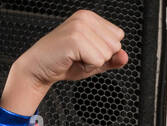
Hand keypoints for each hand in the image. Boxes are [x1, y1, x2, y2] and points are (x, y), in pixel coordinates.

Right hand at [10, 10, 127, 93]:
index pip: (118, 38)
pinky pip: (97, 61)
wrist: (40, 67)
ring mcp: (80, 26)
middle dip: (100, 58)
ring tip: (76, 58)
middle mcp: (85, 17)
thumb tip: (125, 56)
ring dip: (93, 63)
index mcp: (90, 17)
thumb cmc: (65, 62)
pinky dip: (87, 67)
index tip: (86, 52)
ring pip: (107, 54)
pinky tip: (72, 60)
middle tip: (80, 56)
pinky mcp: (75, 39)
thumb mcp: (94, 61)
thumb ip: (112, 59)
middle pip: (115, 46)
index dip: (105, 52)